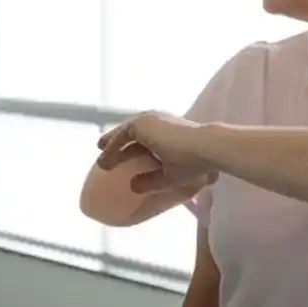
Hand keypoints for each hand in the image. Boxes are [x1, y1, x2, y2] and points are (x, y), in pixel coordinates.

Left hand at [96, 111, 214, 194]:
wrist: (205, 148)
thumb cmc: (194, 162)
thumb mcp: (170, 176)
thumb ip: (152, 180)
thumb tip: (133, 186)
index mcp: (170, 132)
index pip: (148, 140)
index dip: (135, 151)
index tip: (126, 162)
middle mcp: (160, 122)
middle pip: (135, 135)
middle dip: (120, 147)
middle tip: (108, 161)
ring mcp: (151, 120)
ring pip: (126, 133)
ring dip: (113, 147)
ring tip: (102, 161)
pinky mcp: (142, 123)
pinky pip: (121, 136)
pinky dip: (112, 148)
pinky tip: (104, 161)